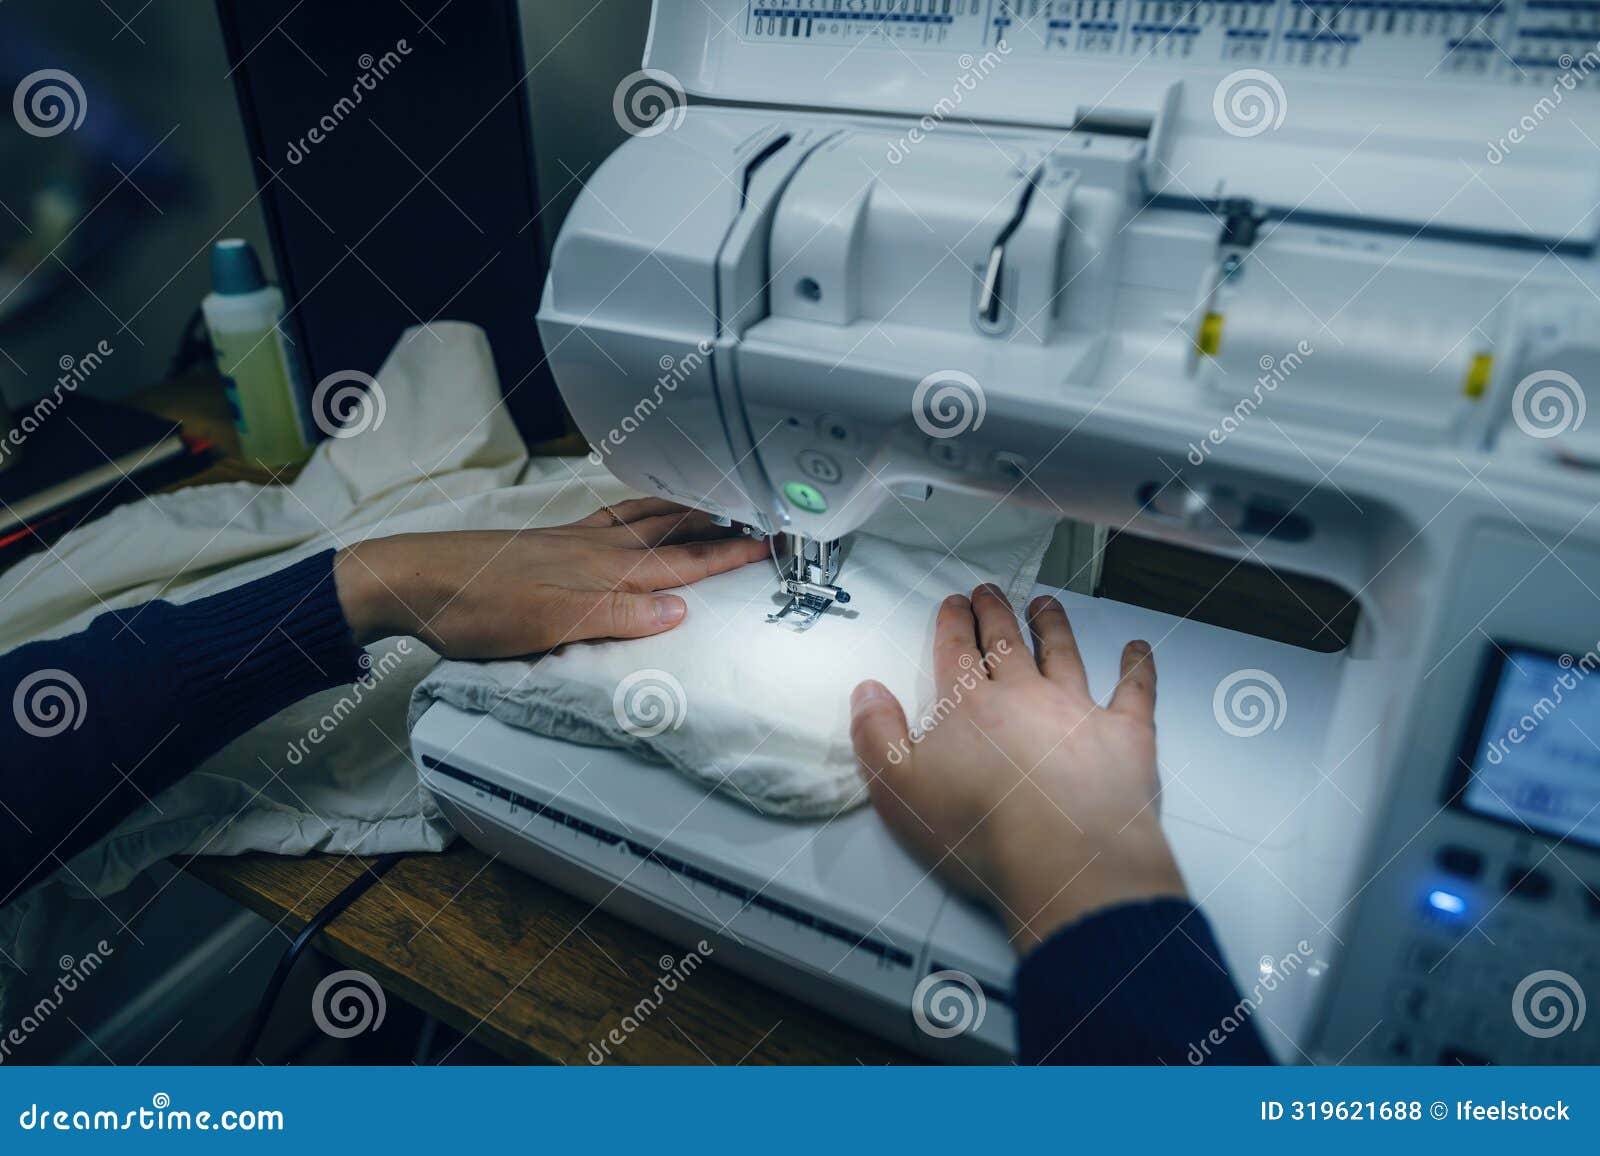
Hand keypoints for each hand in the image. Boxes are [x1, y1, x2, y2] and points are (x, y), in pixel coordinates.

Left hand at [333, 498, 767, 657]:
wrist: (415, 581)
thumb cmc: (476, 607)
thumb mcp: (552, 623)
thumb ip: (619, 615)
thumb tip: (680, 608)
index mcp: (604, 571)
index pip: (682, 565)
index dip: (728, 556)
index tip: (768, 546)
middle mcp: (595, 550)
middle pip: (671, 534)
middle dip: (719, 525)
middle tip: (758, 516)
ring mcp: (573, 543)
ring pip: (644, 521)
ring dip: (685, 512)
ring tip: (714, 504)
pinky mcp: (551, 544)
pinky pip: (613, 519)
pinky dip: (640, 510)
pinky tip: (638, 514)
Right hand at [849, 584, 1185, 952]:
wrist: (1064, 860)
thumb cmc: (979, 831)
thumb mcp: (899, 789)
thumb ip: (876, 735)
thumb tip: (867, 692)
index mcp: (968, 705)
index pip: (955, 649)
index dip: (952, 622)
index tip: (953, 603)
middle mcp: (1024, 694)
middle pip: (1006, 642)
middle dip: (995, 612)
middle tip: (989, 591)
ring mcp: (1077, 709)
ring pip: (1063, 653)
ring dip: (1052, 626)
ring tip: (1045, 605)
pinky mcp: (1125, 735)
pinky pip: (1134, 690)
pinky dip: (1137, 666)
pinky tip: (1137, 649)